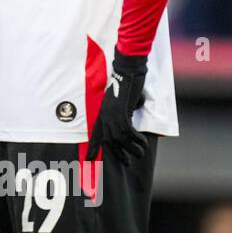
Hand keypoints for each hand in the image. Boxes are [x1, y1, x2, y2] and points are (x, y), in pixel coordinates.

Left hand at [84, 51, 148, 165]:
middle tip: (127, 162)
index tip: (88, 159)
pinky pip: (128, 131)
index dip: (92, 147)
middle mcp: (105, 115)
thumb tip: (131, 127)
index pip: (96, 133)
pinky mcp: (122, 111)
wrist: (128, 69)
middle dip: (118, 154)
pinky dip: (136, 139)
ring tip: (140, 153)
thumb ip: (125, 114)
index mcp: (103, 113)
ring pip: (120, 138)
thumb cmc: (128, 83)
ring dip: (131, 148)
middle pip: (108, 141)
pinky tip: (143, 143)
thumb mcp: (123, 102)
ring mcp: (112, 113)